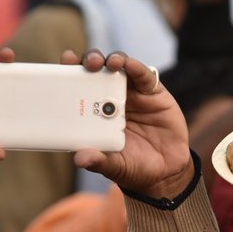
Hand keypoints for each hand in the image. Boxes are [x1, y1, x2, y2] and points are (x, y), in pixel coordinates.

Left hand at [62, 50, 192, 198]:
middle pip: (97, 70)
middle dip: (91, 61)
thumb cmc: (134, 167)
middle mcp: (110, 98)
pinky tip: (130, 65)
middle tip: (89, 64)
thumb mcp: (115, 167)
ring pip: (120, 67)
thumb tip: (80, 158)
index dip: (70, 71)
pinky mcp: (153, 93)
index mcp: (93, 113)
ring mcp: (132, 94)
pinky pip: (144, 75)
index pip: (78, 86)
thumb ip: (99, 161)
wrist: (167, 171)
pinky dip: (136, 68)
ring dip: (113, 60)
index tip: (65, 62)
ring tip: (111, 63)